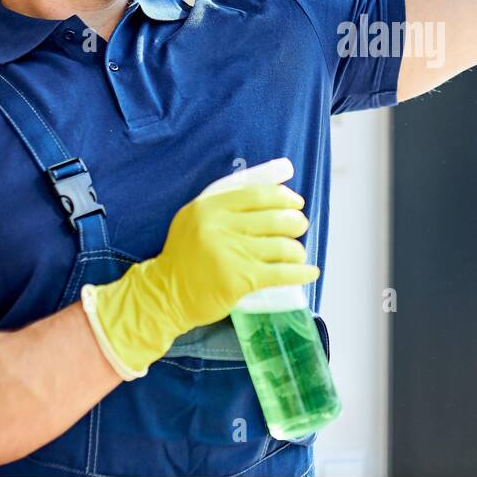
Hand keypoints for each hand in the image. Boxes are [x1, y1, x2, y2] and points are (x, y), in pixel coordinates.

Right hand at [83, 159, 317, 378]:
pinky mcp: (240, 280)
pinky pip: (282, 273)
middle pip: (275, 219)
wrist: (166, 294)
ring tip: (297, 254)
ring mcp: (231, 254)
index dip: (283, 197)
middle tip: (299, 227)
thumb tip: (275, 181)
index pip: (257, 195)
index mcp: (209, 207)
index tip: (296, 203)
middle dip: (295, 222)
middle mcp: (220, 227)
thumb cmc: (186, 255)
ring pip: (282, 246)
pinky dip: (302, 272)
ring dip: (297, 250)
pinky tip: (311, 272)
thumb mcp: (196, 218)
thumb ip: (227, 202)